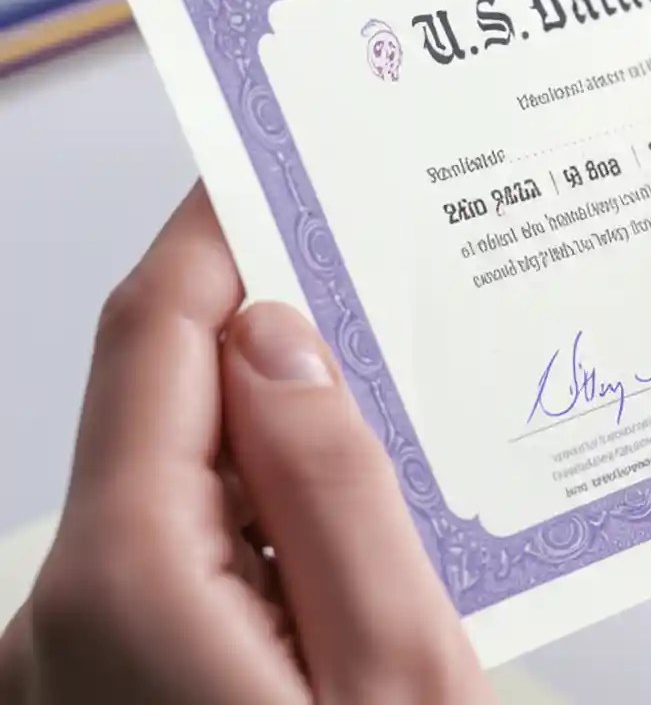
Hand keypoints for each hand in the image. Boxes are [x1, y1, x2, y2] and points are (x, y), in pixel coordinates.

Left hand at [0, 186, 491, 702]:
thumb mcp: (401, 668)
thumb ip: (336, 492)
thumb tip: (279, 343)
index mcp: (128, 588)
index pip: (154, 341)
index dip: (215, 243)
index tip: (272, 178)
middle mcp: (65, 614)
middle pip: (162, 410)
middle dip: (268, 347)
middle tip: (380, 313)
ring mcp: (74, 650)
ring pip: (174, 483)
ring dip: (272, 446)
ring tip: (387, 452)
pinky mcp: (107, 674)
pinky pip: (177, 551)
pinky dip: (254, 518)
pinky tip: (339, 542)